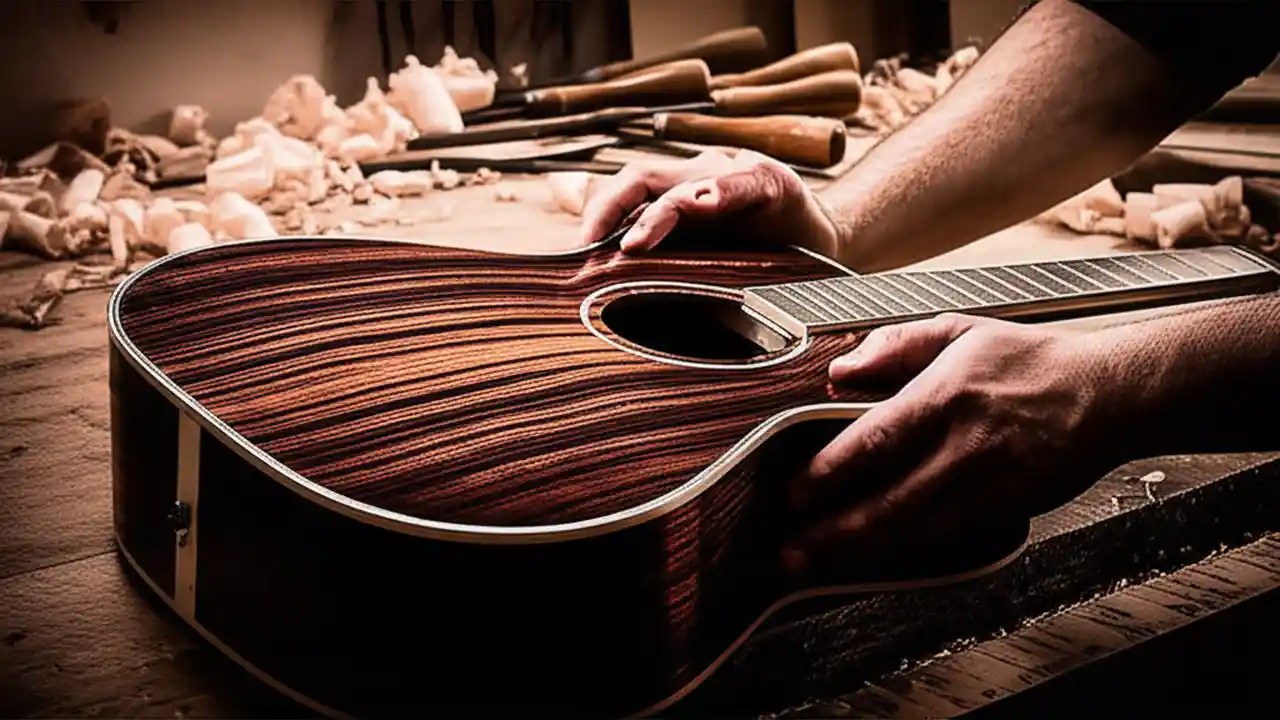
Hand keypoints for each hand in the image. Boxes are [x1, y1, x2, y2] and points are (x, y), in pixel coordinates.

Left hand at [576, 149, 841, 256]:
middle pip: (639, 180)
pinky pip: (746, 183)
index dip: (593, 220)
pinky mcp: (774, 183)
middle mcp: (697, 179)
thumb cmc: (758, 253)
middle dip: (607, 212)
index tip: (568, 260)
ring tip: (635, 242)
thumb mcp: (701, 259)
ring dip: (658, 213)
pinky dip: (721, 193)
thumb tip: (594, 273)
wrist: (824, 244)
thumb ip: (655, 261)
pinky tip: (707, 205)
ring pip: (685, 182)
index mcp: (674, 200)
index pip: (621, 198)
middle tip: (586, 251)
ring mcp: (734, 177)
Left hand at [782, 313, 1129, 575]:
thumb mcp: (959, 331)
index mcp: (947, 395)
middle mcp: (966, 446)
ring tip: (820, 565)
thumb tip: (839, 371)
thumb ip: (893, 346)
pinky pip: (947, 538)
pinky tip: (875, 561)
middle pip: (890, 501)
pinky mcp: (1008, 509)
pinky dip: (907, 555)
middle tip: (793, 551)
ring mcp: (990, 484)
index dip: (831, 472)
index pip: (876, 440)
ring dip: (863, 552)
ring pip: (916, 531)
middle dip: (836, 533)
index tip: (796, 492)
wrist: (1112, 394)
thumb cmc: (1030, 360)